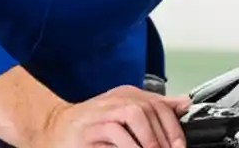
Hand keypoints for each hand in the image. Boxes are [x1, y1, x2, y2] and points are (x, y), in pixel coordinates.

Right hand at [34, 86, 191, 147]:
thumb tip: (184, 104)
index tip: (179, 146)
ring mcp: (101, 114)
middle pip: (147, 111)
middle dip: (161, 138)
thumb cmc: (91, 124)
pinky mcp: (89, 131)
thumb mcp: (124, 110)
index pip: (158, 105)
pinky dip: (129, 146)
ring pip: (133, 117)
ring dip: (147, 140)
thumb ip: (154, 108)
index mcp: (127, 96)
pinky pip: (114, 135)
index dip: (173, 127)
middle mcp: (115, 101)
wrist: (53, 129)